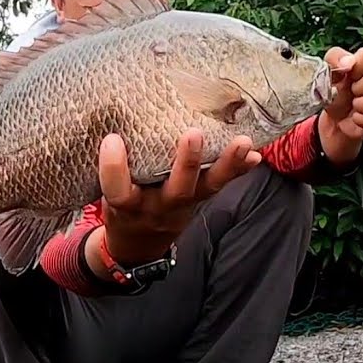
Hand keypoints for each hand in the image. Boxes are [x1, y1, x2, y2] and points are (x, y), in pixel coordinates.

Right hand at [88, 128, 261, 268]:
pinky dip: (240, 169)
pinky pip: (221, 186)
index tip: (112, 139)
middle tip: (192, 134)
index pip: (117, 189)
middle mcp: (157, 207)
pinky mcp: (200, 200)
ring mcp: (183, 205)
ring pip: (208, 187)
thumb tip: (113, 119)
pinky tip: (256, 155)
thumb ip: (114, 167)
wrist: (139, 242)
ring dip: (227, 164)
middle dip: (186, 163)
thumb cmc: (120, 205)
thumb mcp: (106, 192)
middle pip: (176, 190)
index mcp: (126, 205)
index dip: (113, 167)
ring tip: (242, 143)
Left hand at [318, 46, 362, 163]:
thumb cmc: (337, 90)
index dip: (355, 68)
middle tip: (352, 91)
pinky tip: (358, 117)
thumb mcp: (329, 72)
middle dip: (357, 89)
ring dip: (359, 106)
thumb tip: (347, 63)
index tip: (345, 75)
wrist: (338, 118)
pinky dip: (362, 120)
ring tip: (355, 104)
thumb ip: (334, 59)